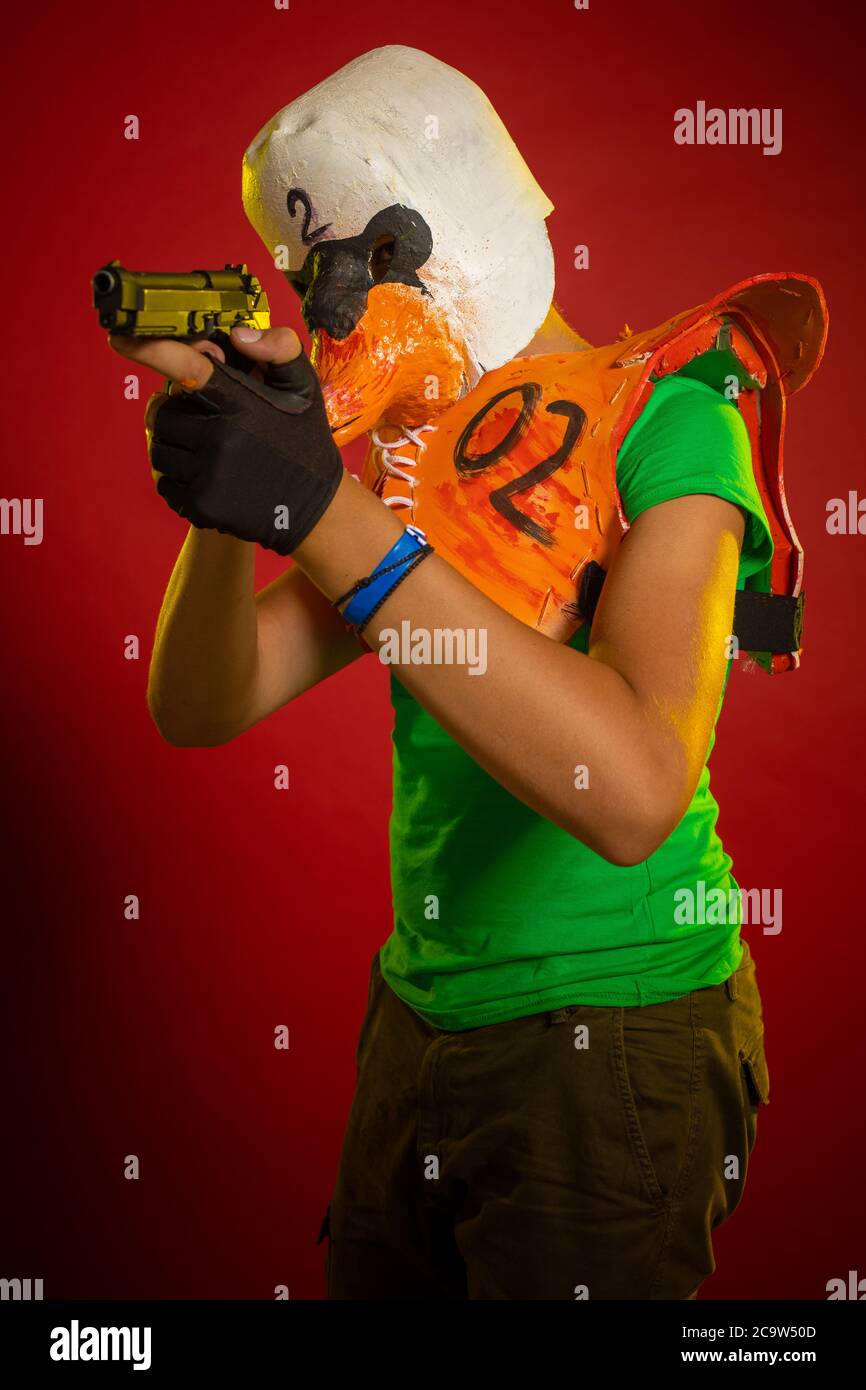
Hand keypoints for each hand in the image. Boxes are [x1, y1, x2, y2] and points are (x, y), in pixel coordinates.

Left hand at [108, 326, 343, 553]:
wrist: (315, 508)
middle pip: (164, 415)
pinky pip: (165, 483)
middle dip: (177, 415)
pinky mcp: (202, 506)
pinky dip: (178, 479)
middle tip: (203, 422)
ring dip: (176, 448)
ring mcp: (210, 475)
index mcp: (244, 403)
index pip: (189, 368)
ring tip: (208, 452)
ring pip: (160, 450)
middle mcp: (223, 438)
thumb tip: (237, 336)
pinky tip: (208, 477)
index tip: (119, 338)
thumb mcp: (304, 387)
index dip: (151, 350)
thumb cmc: (303, 440)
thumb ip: (279, 348)